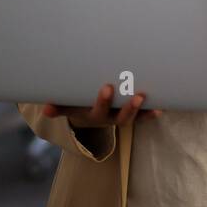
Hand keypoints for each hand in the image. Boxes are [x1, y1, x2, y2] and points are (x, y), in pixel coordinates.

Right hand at [42, 83, 162, 127]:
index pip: (99, 110)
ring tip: (151, 100)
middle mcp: (111, 119)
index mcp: (95, 115)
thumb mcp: (71, 106)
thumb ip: (60, 107)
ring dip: (143, 111)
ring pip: (135, 118)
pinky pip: (144, 117)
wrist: (91, 116)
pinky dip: (152, 113)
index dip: (104, 101)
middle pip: (122, 117)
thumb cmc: (81, 105)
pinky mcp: (134, 116)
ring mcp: (123, 118)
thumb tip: (45, 108)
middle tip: (138, 96)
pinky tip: (161, 107)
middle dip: (129, 108)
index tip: (108, 87)